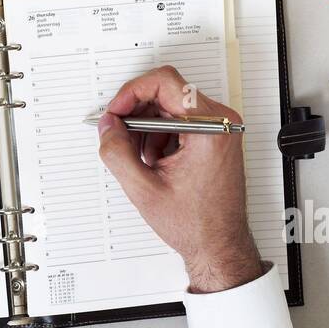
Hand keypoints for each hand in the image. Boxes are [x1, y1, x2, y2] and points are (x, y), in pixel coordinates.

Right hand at [97, 66, 262, 293]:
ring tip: (143, 159)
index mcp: (210, 128)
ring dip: (147, 128)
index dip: (132, 92)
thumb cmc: (197, 224)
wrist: (219, 245)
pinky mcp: (214, 136)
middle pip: (166, 92)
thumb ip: (117, 152)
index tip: (116, 111)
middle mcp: (220, 122)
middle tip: (119, 135)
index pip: (165, 82)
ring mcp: (220, 128)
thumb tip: (108, 126)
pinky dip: (160, 135)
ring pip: (169, 107)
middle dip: (137, 115)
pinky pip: (179, 121)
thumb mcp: (143, 189)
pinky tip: (156, 162)